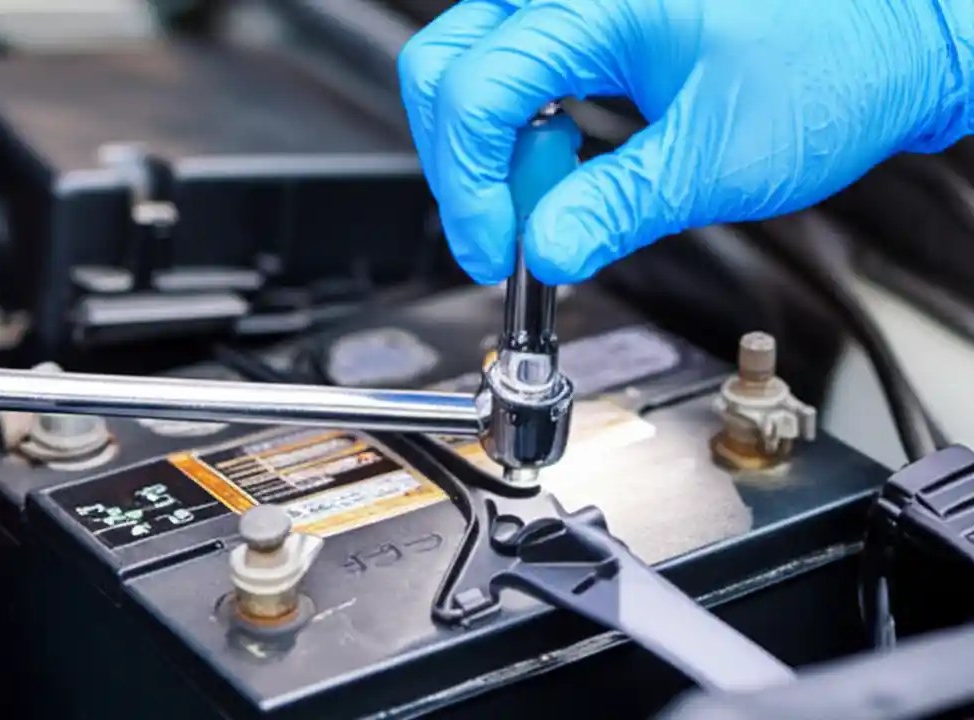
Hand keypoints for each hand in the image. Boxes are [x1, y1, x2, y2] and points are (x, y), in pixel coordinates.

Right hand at [399, 0, 973, 284]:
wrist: (898, 32)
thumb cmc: (840, 64)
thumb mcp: (715, 160)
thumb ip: (612, 208)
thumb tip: (543, 250)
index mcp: (602, 1)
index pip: (478, 90)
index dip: (470, 185)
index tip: (491, 248)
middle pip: (448, 64)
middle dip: (463, 163)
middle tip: (505, 230)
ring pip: (471, 61)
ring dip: (489, 144)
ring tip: (550, 196)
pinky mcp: (591, 12)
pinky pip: (515, 61)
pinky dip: (520, 122)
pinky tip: (564, 156)